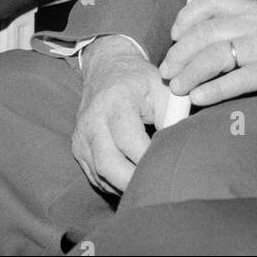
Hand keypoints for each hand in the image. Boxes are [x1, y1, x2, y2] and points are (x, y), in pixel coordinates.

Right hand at [71, 38, 168, 195]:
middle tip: (157, 187)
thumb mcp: (160, 87)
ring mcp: (82, 136)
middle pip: (108, 164)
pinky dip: (113, 184)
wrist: (106, 69)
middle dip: (133, 182)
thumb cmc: (139, 80)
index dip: (147, 158)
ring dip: (124, 187)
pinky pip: (94, 176)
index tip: (166, 167)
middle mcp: (93, 120)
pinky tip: (131, 181)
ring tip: (147, 187)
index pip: (128, 139)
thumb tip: (178, 146)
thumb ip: (172, 114)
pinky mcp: (78, 148)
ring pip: (100, 174)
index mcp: (116, 101)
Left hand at [160, 0, 256, 105]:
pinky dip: (215, 89)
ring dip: (191, 72)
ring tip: (178, 88)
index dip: (188, 14)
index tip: (174, 34)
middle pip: (207, 32)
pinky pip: (239, 79)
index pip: (214, 0)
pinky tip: (200, 98)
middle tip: (167, 72)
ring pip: (217, 55)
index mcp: (254, 10)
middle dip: (180, 52)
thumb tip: (199, 46)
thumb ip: (238, 30)